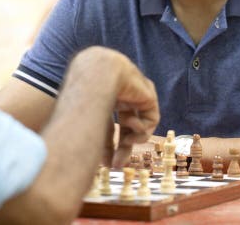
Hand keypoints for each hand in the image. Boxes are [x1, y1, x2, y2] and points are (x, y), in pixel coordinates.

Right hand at [76, 49, 157, 167]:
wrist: (96, 76)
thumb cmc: (88, 97)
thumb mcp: (95, 123)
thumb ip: (104, 141)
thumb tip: (109, 165)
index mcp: (109, 97)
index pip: (116, 125)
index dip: (114, 144)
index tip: (109, 163)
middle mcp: (124, 95)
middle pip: (129, 126)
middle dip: (125, 146)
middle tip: (119, 164)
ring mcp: (137, 94)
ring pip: (141, 124)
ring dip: (134, 137)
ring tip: (125, 140)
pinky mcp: (149, 95)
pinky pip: (151, 119)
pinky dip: (142, 128)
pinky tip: (131, 125)